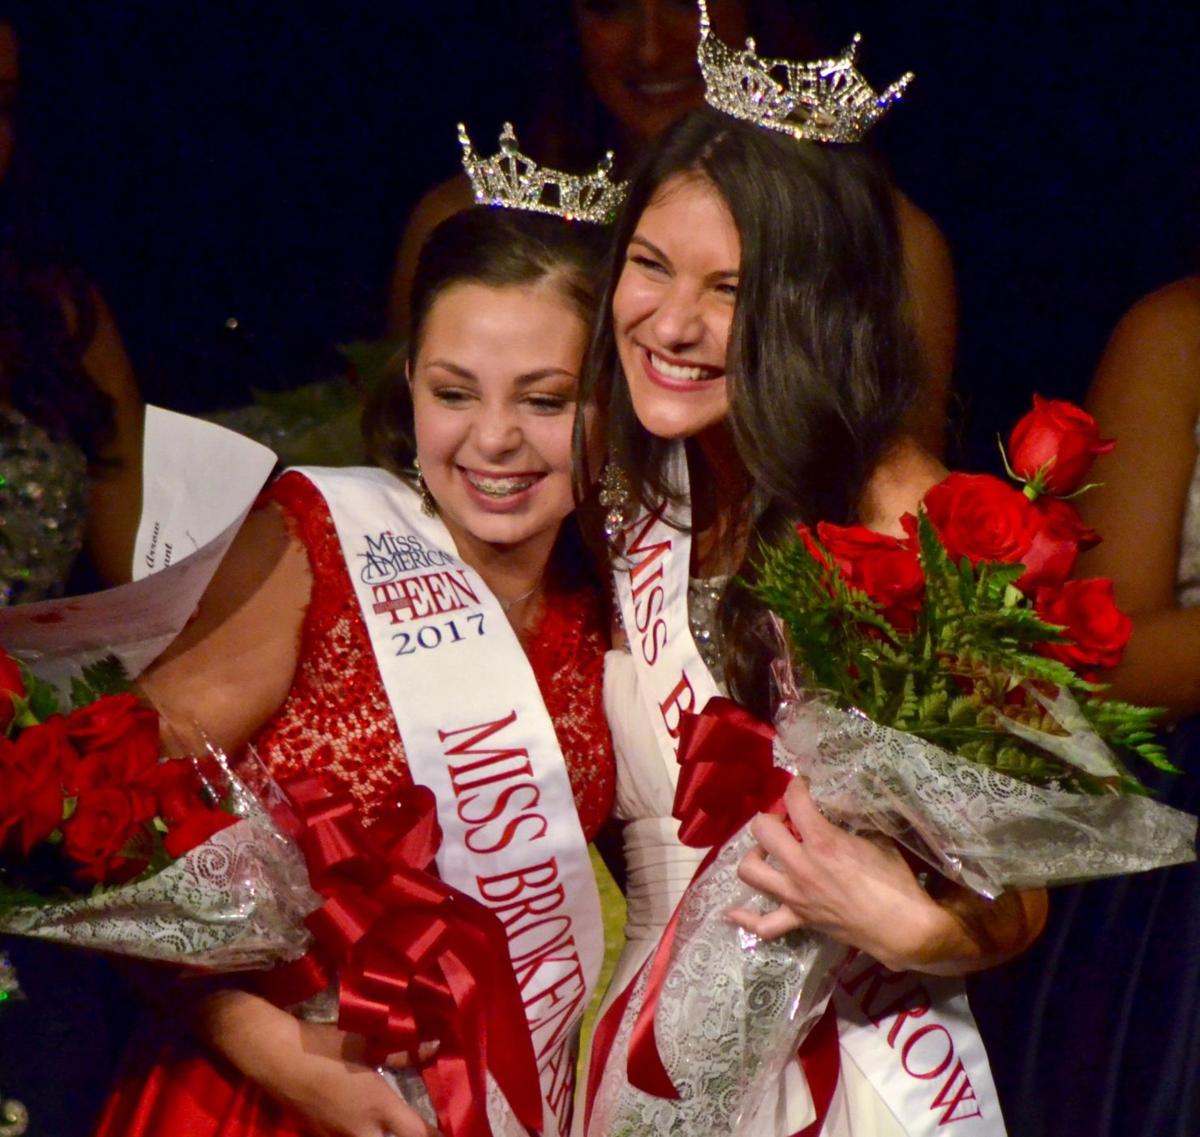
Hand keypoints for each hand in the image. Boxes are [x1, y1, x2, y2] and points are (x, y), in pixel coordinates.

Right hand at [196, 991, 440, 1136]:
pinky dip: (366, 1134)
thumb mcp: (367, 1043)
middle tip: (423, 1129)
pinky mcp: (322, 1136)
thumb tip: (436, 1045)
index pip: (415, 1133)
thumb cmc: (325, 1046)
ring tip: (398, 1126)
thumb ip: (404, 1051)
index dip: (434, 1134)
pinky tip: (370, 1127)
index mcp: (378, 1106)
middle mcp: (361, 1130)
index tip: (450, 1130)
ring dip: (387, 1135)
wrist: (277, 1058)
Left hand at [729, 779, 1046, 974]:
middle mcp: (801, 866)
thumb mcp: (878, 841)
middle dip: (771, 819)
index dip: (796, 786)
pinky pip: (763, 925)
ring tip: (768, 854)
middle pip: (762, 831)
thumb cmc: (896, 882)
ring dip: (754, 857)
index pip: (795, 801)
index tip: (801, 784)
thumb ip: (852, 825)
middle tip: (786, 822)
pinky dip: (745, 917)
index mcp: (823, 842)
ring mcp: (795, 896)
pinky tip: (732, 911)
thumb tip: (840, 809)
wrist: (904, 929)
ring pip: (751, 871)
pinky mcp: (799, 920)